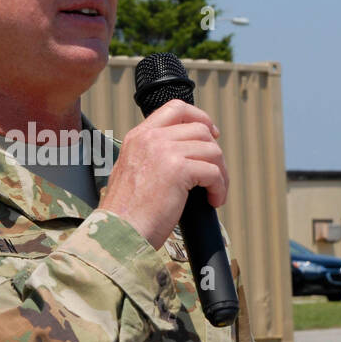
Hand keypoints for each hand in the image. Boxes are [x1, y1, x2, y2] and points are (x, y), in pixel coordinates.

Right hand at [98, 99, 228, 249]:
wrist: (119, 232)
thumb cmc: (127, 213)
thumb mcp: (131, 172)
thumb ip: (151, 156)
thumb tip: (183, 156)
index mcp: (138, 136)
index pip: (175, 109)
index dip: (200, 117)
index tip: (211, 134)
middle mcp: (150, 138)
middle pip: (200, 129)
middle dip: (214, 152)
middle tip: (216, 173)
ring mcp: (164, 151)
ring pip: (211, 150)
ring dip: (221, 172)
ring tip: (215, 192)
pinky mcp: (178, 169)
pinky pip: (214, 172)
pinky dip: (220, 187)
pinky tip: (214, 201)